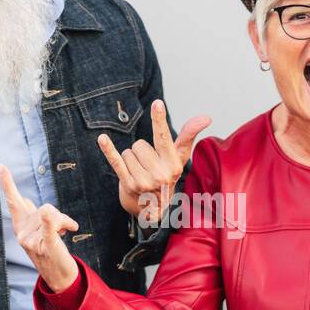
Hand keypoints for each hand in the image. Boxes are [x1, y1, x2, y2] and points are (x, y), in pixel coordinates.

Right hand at [0, 164, 80, 291]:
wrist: (58, 276)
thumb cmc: (50, 251)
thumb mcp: (41, 230)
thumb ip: (36, 215)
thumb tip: (30, 202)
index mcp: (20, 226)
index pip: (14, 201)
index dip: (8, 183)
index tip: (2, 166)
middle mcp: (22, 233)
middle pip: (44, 207)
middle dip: (58, 215)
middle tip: (64, 228)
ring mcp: (32, 241)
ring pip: (53, 214)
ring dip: (65, 222)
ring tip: (65, 235)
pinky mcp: (46, 247)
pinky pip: (49, 230)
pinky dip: (51, 222)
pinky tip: (49, 216)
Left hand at [97, 99, 209, 224]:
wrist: (154, 206)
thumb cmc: (167, 173)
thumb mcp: (179, 156)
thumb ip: (189, 134)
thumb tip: (206, 117)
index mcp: (174, 165)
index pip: (164, 137)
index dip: (159, 120)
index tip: (157, 103)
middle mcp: (160, 174)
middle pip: (140, 144)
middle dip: (141, 151)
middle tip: (148, 164)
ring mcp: (143, 181)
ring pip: (128, 152)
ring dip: (131, 158)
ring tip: (140, 170)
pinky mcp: (128, 184)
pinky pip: (115, 161)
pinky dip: (108, 150)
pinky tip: (102, 139)